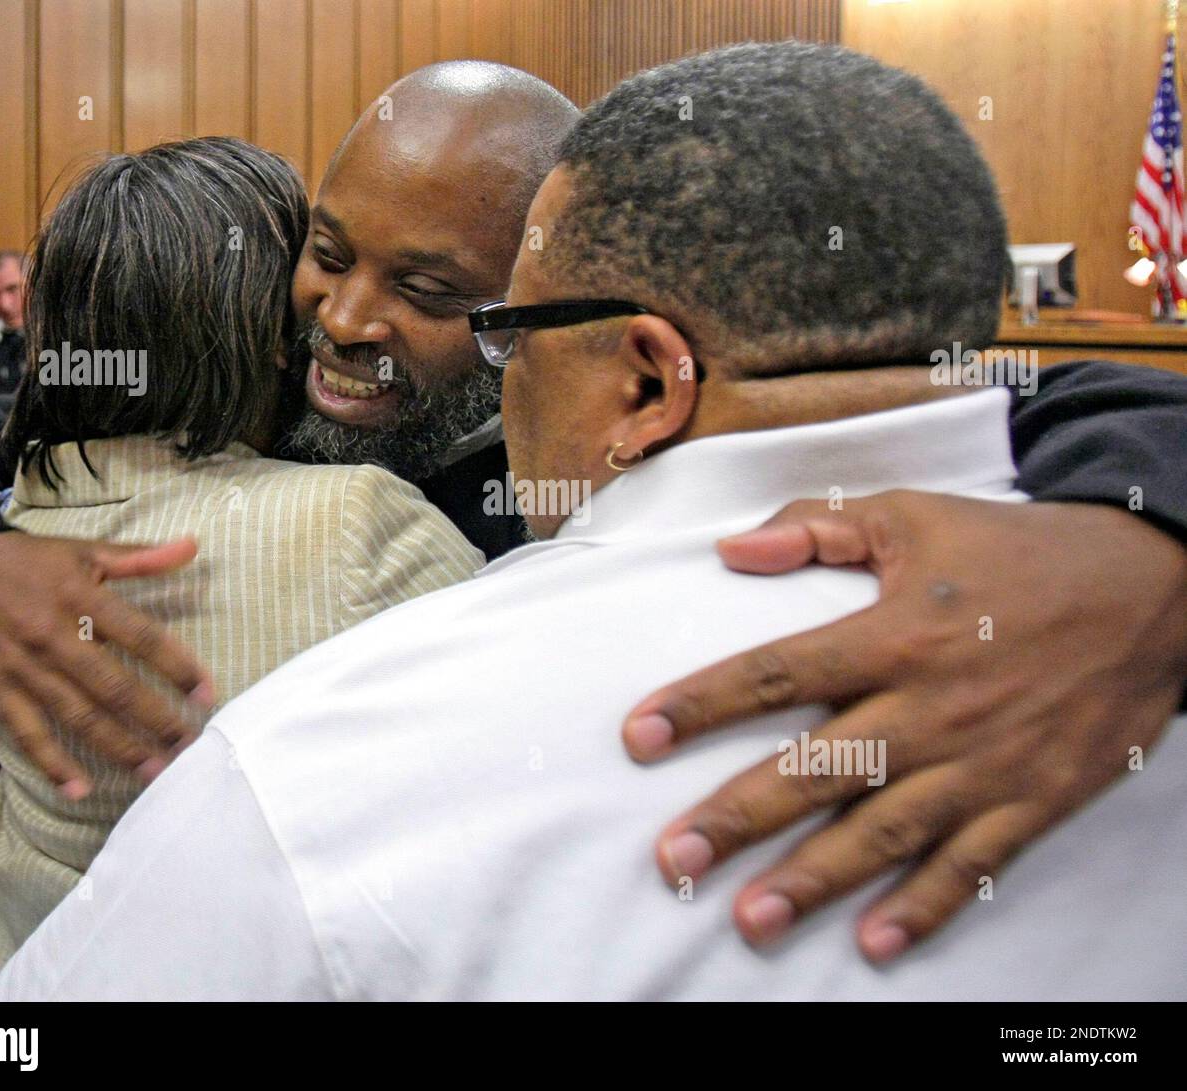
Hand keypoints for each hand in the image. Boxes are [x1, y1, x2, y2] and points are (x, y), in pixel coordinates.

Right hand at [0, 532, 215, 798]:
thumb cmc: (29, 560)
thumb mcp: (85, 551)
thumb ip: (140, 558)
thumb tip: (193, 546)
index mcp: (81, 597)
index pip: (141, 637)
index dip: (177, 666)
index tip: (206, 693)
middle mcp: (54, 636)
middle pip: (112, 686)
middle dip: (154, 719)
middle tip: (188, 744)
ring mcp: (23, 666)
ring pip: (76, 715)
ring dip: (116, 746)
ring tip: (153, 770)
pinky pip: (26, 731)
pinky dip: (51, 763)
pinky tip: (79, 788)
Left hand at [622, 491, 1186, 961]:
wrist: (1154, 588)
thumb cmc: (1016, 550)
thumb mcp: (914, 514)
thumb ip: (819, 527)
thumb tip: (733, 548)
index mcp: (894, 632)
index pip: (778, 672)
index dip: (703, 703)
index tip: (639, 735)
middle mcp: (931, 705)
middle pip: (819, 769)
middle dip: (740, 817)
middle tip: (675, 859)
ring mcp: (983, 762)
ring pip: (885, 832)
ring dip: (814, 880)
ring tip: (748, 919)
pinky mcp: (1031, 798)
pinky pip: (973, 866)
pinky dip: (926, 909)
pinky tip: (874, 946)